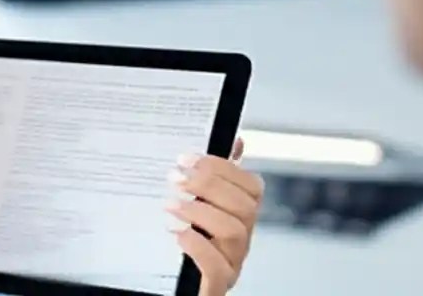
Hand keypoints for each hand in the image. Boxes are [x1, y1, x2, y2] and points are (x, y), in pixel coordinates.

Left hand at [167, 139, 263, 295]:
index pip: (251, 186)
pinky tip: (177, 234)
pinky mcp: (216, 285)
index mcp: (239, 217)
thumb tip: (236, 142)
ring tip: (171, 205)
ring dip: (200, 212)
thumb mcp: (198, 204)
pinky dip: (197, 246)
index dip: (223, 167)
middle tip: (176, 178)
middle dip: (209, 185)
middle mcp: (240, 240)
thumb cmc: (184, 242)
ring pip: (235, 233)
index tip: (188, 158)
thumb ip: (215, 176)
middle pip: (245, 207)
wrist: (171, 285)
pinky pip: (217, 268)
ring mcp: (231, 263)